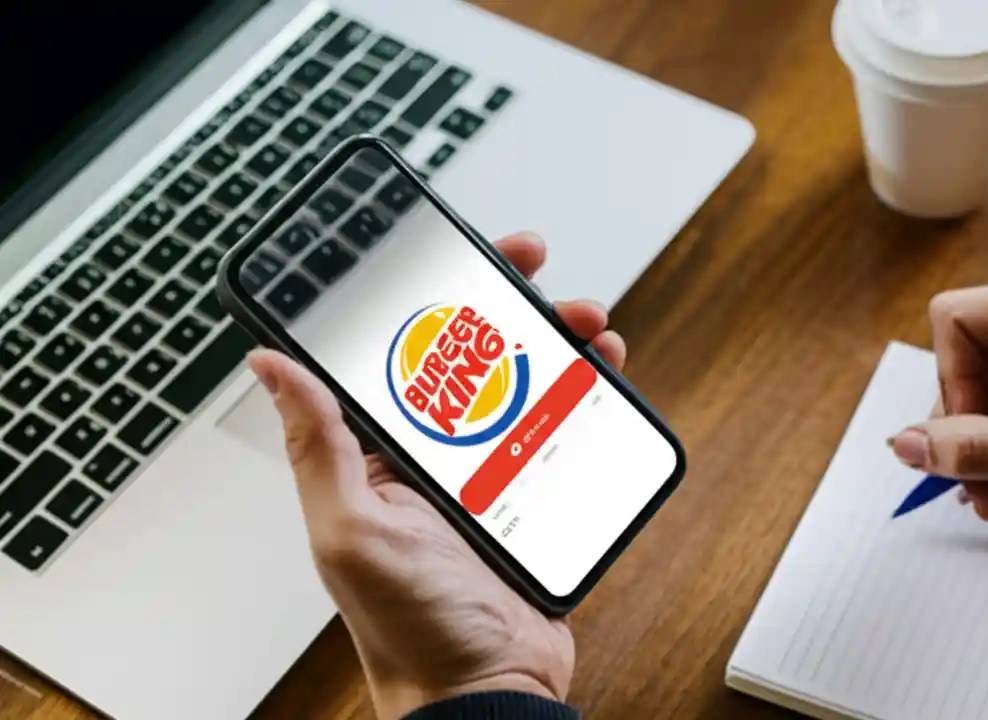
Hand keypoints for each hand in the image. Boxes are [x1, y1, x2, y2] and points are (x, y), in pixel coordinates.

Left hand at [246, 232, 623, 718]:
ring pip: (527, 382)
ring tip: (583, 320)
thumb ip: (317, 446)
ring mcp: (491, 472)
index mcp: (380, 453)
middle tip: (531, 265)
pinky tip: (603, 371)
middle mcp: (436, 454)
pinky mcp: (539, 493)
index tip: (453, 251)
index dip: (428, 294)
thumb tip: (271, 364)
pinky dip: (587, 393)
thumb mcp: (350, 529)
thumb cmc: (408, 627)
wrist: (487, 690)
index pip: (401, 351)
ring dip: (556, 339)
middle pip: (474, 353)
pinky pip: (564, 427)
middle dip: (505, 300)